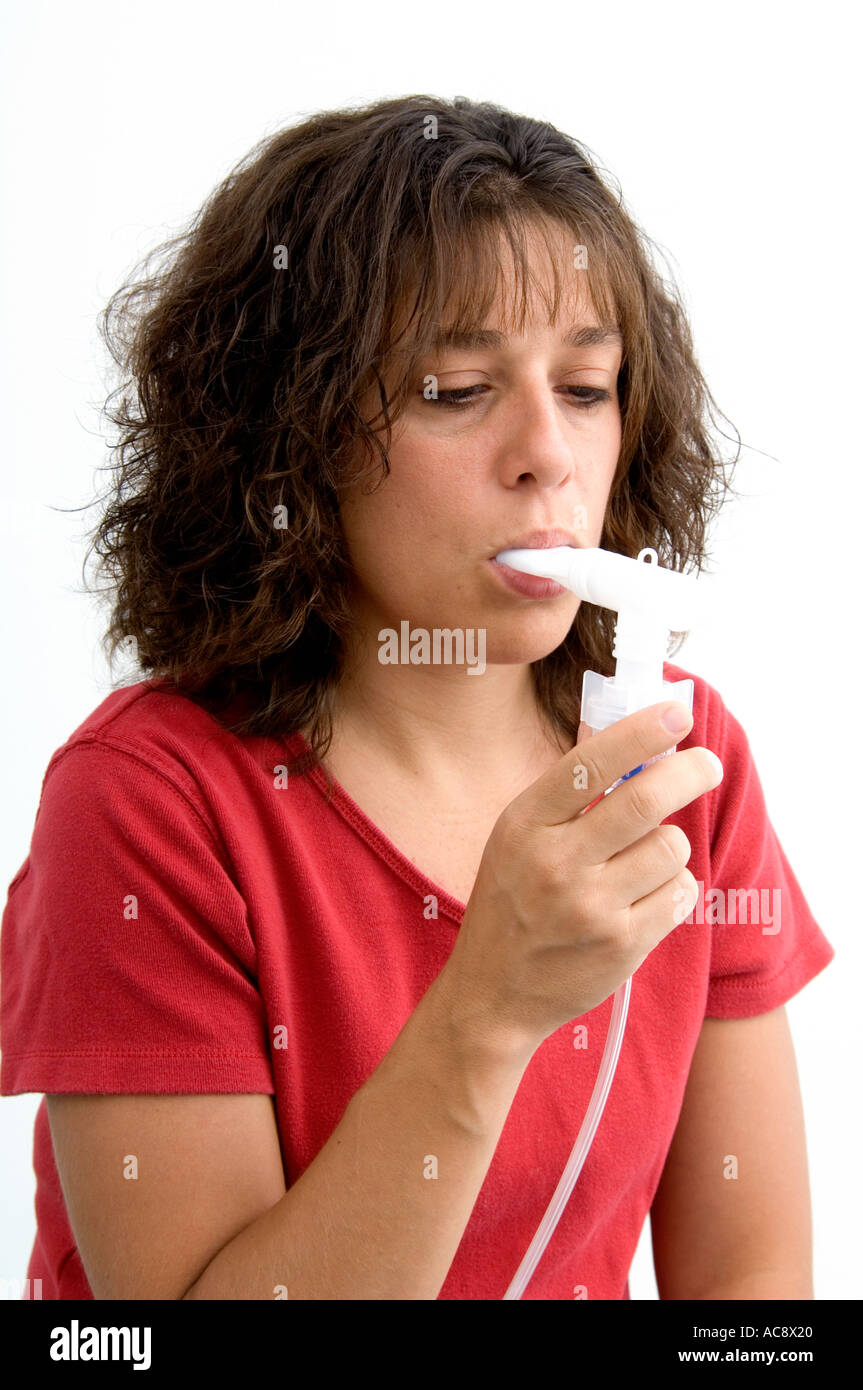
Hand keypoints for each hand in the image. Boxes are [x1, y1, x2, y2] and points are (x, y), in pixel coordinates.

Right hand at [439, 701, 721, 1061]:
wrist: (493, 994)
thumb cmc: (512, 902)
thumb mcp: (518, 838)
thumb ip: (568, 794)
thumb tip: (630, 738)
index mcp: (524, 825)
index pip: (590, 764)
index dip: (641, 732)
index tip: (678, 712)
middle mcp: (555, 864)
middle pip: (645, 800)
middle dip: (690, 771)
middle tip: (707, 764)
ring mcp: (591, 909)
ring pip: (671, 847)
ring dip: (671, 842)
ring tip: (647, 856)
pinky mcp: (622, 946)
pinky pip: (681, 893)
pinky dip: (676, 885)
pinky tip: (647, 894)